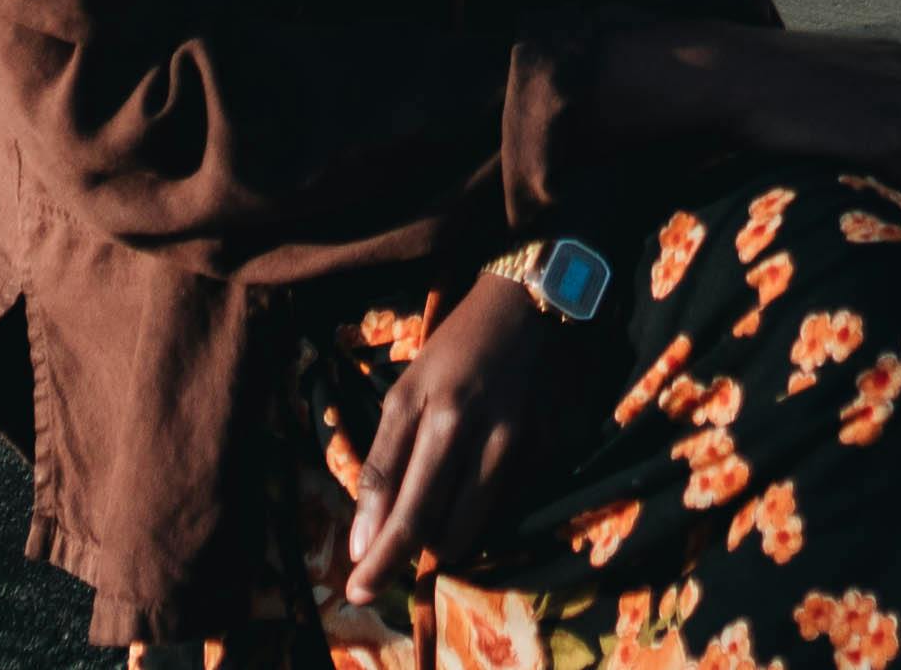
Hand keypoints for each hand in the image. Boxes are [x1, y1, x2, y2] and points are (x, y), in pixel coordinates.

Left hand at [344, 270, 583, 604]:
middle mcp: (473, 428)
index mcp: (429, 408)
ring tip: (422, 526)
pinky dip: (472, 520)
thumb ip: (385, 464)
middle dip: (395, 562)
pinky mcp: (544, 453)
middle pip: (430, 523)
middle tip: (370, 585)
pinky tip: (460, 503)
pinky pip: (499, 512)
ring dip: (437, 541)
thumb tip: (364, 540)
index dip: (375, 551)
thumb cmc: (454, 354)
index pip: (395, 497)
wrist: (526, 312)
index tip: (355, 588)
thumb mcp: (406, 393)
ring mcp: (514, 444)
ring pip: (468, 528)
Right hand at [592, 22, 900, 194]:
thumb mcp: (830, 67)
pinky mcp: (888, 141)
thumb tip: (864, 126)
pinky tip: (869, 200)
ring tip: (877, 198)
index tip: (893, 166)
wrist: (739, 78)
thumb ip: (862, 89)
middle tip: (888, 190)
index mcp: (899, 58)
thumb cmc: (767, 78)